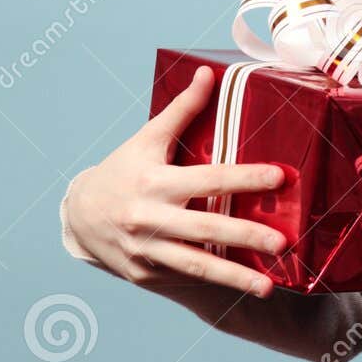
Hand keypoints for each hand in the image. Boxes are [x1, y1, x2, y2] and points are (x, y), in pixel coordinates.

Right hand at [63, 65, 290, 297]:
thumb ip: (181, 109)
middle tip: (282, 242)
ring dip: (234, 278)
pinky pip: (184, 277)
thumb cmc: (122, 170)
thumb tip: (207, 74)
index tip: (279, 177)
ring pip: (196, 266)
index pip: (209, 179)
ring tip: (267, 288)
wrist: (79, 215)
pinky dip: (213, 283)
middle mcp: (150, 218)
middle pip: (206, 229)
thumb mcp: (146, 138)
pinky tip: (243, 287)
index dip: (244, 178)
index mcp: (155, 182)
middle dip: (246, 236)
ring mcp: (147, 250)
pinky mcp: (145, 273)